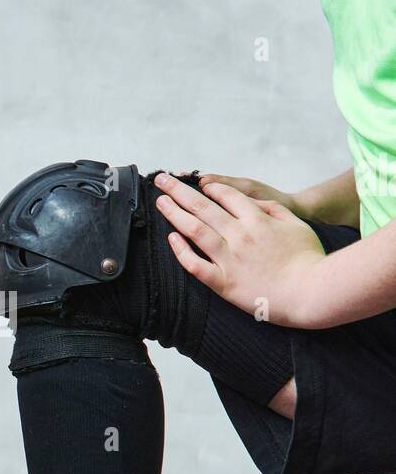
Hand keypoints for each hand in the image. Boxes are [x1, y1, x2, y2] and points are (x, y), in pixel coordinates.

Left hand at [155, 173, 327, 326]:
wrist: (312, 293)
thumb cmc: (309, 260)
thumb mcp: (296, 225)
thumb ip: (273, 211)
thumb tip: (253, 204)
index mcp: (257, 220)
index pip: (227, 195)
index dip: (211, 187)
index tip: (199, 184)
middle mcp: (239, 235)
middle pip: (203, 206)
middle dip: (180, 191)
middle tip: (163, 180)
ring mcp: (230, 258)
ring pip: (194, 230)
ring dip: (174, 213)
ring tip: (161, 201)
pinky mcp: (224, 283)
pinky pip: (196, 265)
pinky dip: (181, 251)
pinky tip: (171, 238)